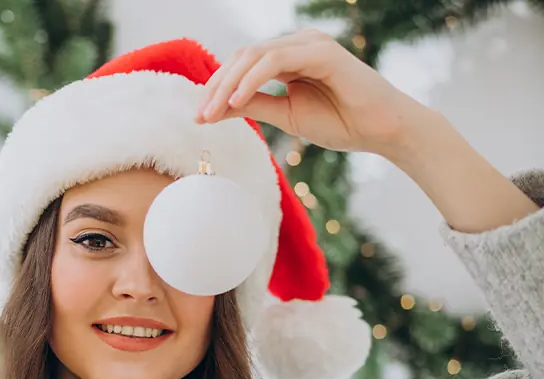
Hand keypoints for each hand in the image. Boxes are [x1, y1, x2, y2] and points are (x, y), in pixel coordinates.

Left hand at [195, 29, 424, 155]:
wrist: (382, 131)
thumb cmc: (340, 122)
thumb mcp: (284, 115)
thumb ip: (252, 106)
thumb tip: (214, 109)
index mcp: (289, 57)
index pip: (241, 65)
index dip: (216, 89)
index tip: (199, 116)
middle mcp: (297, 45)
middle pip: (242, 57)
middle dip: (215, 87)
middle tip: (200, 115)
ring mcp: (310, 44)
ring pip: (254, 56)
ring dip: (228, 85)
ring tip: (213, 112)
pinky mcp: (322, 52)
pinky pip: (275, 61)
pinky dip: (251, 81)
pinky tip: (236, 101)